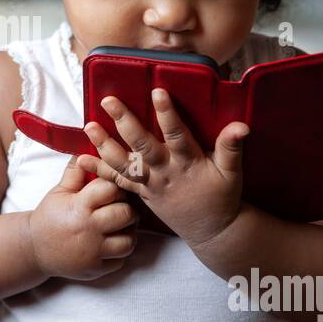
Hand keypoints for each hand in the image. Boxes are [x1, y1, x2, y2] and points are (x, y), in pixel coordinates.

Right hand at [25, 155, 139, 281]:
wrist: (34, 249)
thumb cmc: (49, 217)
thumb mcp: (59, 192)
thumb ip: (76, 172)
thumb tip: (88, 147)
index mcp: (79, 206)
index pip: (112, 189)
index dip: (116, 186)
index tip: (113, 188)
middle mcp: (89, 229)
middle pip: (126, 214)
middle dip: (127, 209)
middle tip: (120, 207)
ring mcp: (93, 252)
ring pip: (129, 241)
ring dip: (128, 232)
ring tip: (119, 226)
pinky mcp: (96, 269)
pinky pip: (122, 260)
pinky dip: (120, 251)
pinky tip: (111, 242)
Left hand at [77, 89, 247, 248]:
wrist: (210, 231)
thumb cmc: (222, 197)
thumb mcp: (232, 173)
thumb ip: (232, 148)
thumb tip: (241, 125)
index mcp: (188, 163)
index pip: (177, 135)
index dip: (167, 114)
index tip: (157, 91)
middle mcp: (165, 172)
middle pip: (142, 145)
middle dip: (125, 122)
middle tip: (108, 101)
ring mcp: (151, 184)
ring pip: (124, 163)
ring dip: (104, 145)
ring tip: (88, 125)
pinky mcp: (142, 194)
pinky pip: (118, 182)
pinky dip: (100, 171)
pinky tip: (81, 159)